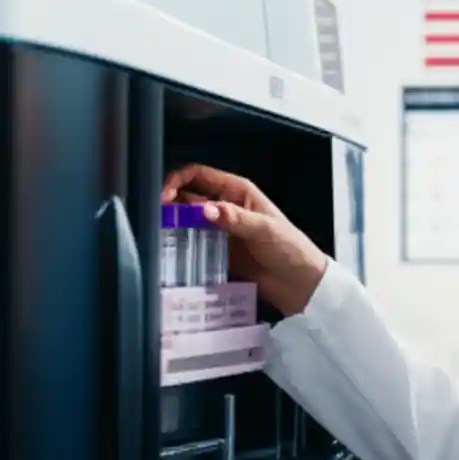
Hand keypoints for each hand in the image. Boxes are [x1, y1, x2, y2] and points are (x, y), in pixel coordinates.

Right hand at [162, 164, 329, 315]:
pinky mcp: (217, 252)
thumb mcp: (265, 229)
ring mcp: (220, 230)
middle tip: (158, 220)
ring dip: (173, 225)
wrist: (300, 284)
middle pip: (187, 197)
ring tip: (161, 235)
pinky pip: (193, 244)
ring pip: (187, 221)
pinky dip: (181, 245)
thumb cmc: (291, 249)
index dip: (178, 181)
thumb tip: (206, 209)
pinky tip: (174, 252)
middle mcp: (226, 207)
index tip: (164, 197)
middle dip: (170, 204)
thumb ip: (235, 218)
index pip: (199, 175)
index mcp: (237, 192)